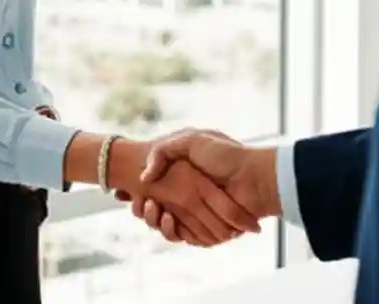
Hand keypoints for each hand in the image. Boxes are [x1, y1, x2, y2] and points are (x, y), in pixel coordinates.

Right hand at [128, 157, 260, 246]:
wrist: (255, 177)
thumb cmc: (226, 156)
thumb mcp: (191, 141)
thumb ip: (163, 152)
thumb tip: (144, 178)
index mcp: (186, 176)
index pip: (154, 187)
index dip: (138, 191)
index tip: (123, 191)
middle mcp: (191, 196)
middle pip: (157, 209)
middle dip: (142, 208)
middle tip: (134, 201)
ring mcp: (199, 214)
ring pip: (167, 225)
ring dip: (155, 220)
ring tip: (153, 209)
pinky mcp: (207, 230)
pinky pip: (184, 236)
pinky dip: (172, 231)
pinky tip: (168, 218)